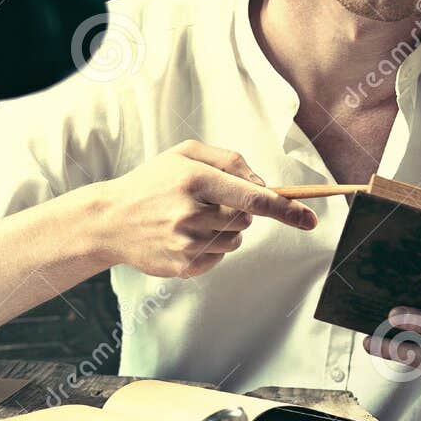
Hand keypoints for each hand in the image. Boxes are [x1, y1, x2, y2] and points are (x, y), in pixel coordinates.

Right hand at [89, 139, 317, 279]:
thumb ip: (229, 160)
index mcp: (195, 179)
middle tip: (208, 202)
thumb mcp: (185, 154)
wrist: (109, 219)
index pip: (253, 198)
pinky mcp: (182, 266)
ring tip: (191, 219)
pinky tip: (182, 236)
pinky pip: (218, 258)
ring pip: (234, 241)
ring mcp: (185, 244)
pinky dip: (210, 248)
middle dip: (238, 211)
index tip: (310, 219)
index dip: (287, 209)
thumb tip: (262, 185)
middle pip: (246, 220)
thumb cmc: (153, 181)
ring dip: (224, 230)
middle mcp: (191, 213)